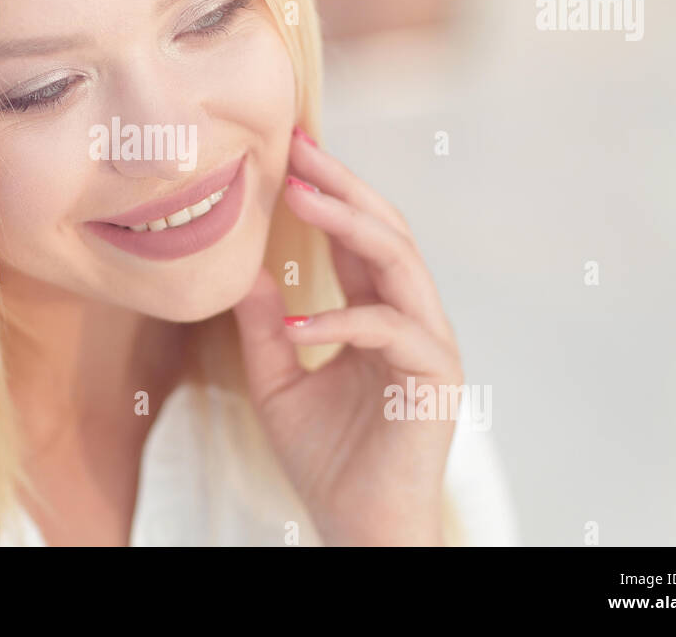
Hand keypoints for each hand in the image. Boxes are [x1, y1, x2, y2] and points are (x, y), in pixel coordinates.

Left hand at [231, 126, 463, 545]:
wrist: (358, 529)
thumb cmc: (326, 461)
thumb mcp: (277, 382)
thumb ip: (264, 327)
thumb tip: (239, 270)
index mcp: (377, 315)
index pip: (357, 237)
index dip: (327, 191)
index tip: (289, 149)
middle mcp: (410, 319)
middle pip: (386, 231)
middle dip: (343, 185)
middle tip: (300, 146)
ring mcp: (430, 345)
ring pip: (401, 263)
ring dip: (350, 224)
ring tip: (301, 195)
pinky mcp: (436, 379)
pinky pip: (392, 331)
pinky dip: (344, 321)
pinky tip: (298, 323)